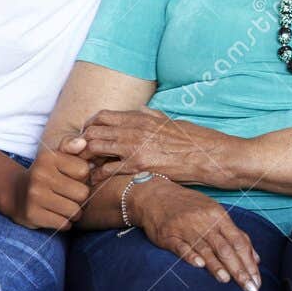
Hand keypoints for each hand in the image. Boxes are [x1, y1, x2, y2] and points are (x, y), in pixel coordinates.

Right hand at [9, 136, 92, 230]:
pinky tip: (58, 216)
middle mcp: (40, 175)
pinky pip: (64, 224)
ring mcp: (35, 196)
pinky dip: (66, 223)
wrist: (16, 194)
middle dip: (82, 197)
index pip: (84, 170)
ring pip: (75, 211)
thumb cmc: (46, 174)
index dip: (83, 177)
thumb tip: (83, 143)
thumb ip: (71, 147)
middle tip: (73, 196)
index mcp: (48, 158)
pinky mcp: (32, 215)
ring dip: (76, 212)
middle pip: (82, 193)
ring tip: (67, 207)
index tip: (74, 178)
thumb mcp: (56, 157)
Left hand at [78, 108, 237, 186]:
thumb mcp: (170, 121)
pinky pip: (106, 170)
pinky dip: (97, 176)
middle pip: (92, 131)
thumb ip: (151, 115)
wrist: (209, 155)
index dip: (90, 126)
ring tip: (87, 167)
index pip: (101, 116)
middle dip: (82, 143)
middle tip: (82, 155)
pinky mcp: (138, 166)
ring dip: (87, 158)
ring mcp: (134, 147)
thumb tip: (140, 109)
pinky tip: (97, 181)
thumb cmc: (193, 139)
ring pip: (94, 148)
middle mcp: (133, 129)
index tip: (89, 136)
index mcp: (140, 118)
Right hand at [128, 178, 261, 290]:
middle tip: (249, 288)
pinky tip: (198, 266)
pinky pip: (180, 247)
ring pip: (205, 248)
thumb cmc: (190, 206)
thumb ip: (236, 235)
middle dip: (239, 270)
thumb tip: (256, 259)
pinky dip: (190, 256)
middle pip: (226, 248)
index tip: (257, 281)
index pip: (239, 242)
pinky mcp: (168, 235)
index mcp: (220, 217)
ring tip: (227, 280)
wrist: (157, 195)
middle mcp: (205, 222)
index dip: (249, 262)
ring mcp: (186, 228)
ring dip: (216, 266)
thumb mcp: (216, 214)